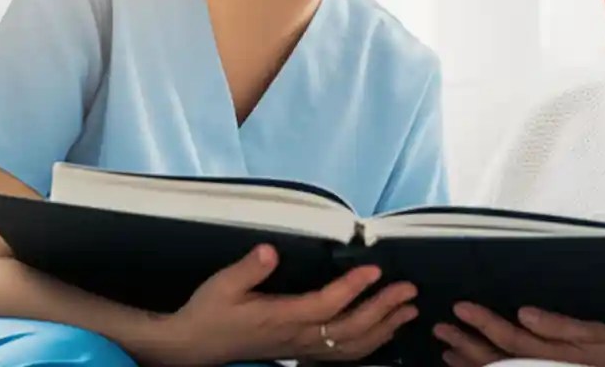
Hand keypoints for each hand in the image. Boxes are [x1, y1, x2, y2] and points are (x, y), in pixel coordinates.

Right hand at [145, 244, 418, 365]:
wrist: (195, 346)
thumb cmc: (208, 312)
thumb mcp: (221, 285)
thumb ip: (248, 268)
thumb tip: (269, 250)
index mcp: (281, 317)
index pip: (326, 304)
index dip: (352, 288)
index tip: (375, 269)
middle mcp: (297, 336)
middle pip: (349, 328)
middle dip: (383, 309)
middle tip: (409, 290)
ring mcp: (301, 348)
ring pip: (351, 346)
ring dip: (384, 328)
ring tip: (408, 311)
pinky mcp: (300, 352)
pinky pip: (342, 354)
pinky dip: (369, 345)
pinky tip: (384, 333)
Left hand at [434, 302, 604, 366]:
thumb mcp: (599, 336)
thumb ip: (560, 326)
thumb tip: (525, 313)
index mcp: (550, 356)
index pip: (507, 337)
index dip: (481, 322)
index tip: (460, 307)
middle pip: (493, 360)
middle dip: (464, 343)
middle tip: (441, 328)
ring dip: (468, 362)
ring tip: (447, 349)